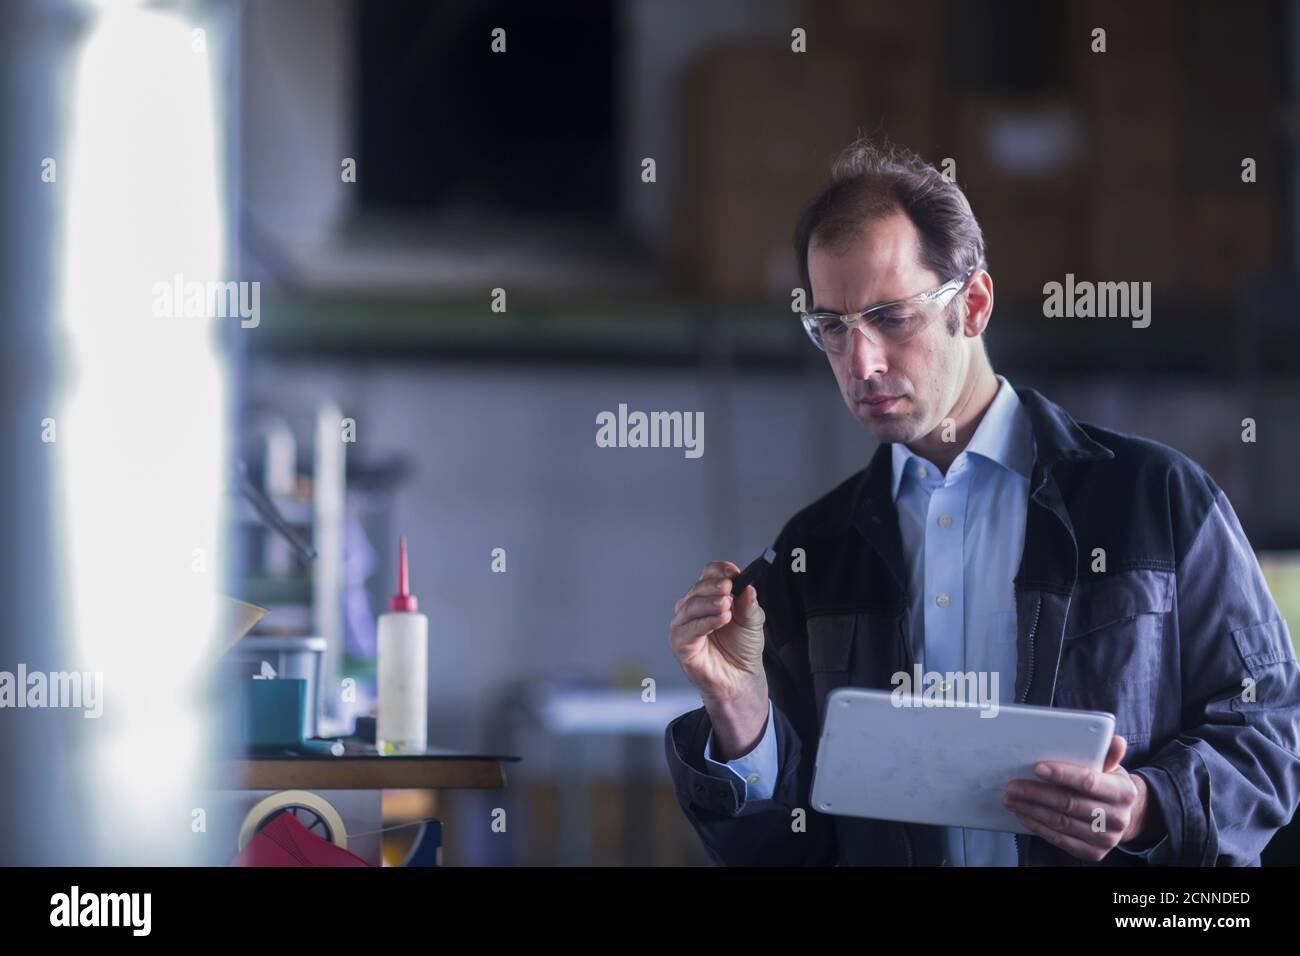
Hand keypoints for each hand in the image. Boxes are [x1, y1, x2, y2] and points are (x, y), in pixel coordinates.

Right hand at [669, 560, 766, 701]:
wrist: (741, 679)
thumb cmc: (742, 649)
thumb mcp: (752, 621)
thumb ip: (749, 604)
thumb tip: (748, 586)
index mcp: (709, 597)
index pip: (708, 574)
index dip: (720, 570)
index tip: (733, 572)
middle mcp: (693, 608)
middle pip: (697, 588)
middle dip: (714, 586)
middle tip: (728, 588)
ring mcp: (684, 625)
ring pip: (690, 606)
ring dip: (709, 603)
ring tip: (726, 606)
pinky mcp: (680, 643)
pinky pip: (688, 629)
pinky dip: (705, 622)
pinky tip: (720, 619)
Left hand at [1001, 734, 1159, 861]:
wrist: (1123, 816)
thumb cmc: (1109, 785)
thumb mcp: (1111, 768)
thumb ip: (1108, 753)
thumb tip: (1115, 739)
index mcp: (1124, 792)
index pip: (1088, 782)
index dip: (1062, 775)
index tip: (1037, 768)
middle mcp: (1117, 818)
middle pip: (1069, 803)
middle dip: (1036, 793)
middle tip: (1012, 786)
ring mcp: (1105, 839)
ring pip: (1060, 822)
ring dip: (1031, 809)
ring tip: (1011, 798)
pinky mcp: (1093, 853)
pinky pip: (1059, 839)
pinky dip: (1038, 826)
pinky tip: (1023, 814)